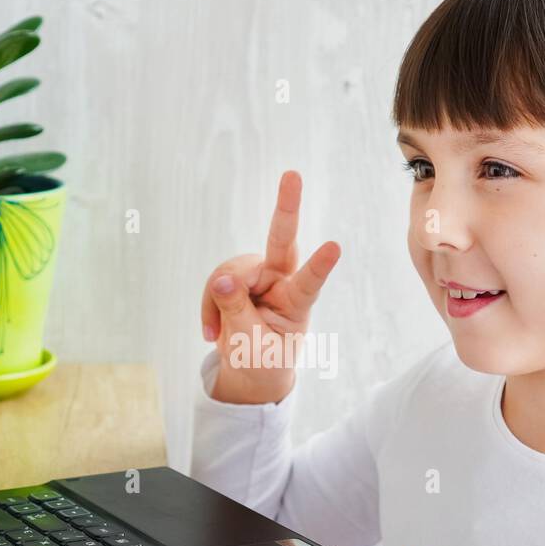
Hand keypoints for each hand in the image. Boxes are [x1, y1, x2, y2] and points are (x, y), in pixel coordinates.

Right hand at [200, 170, 340, 403]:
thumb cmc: (263, 359)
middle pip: (281, 241)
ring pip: (231, 270)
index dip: (320, 266)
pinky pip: (215, 281)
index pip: (310, 282)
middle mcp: (280, 281)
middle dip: (286, 207)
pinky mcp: (236, 277)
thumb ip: (237, 312)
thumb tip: (222, 279)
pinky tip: (211, 330)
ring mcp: (258, 275)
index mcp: (297, 303)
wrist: (250, 370)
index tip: (336, 246)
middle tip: (292, 175)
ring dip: (217, 300)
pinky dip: (208, 305)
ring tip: (217, 332)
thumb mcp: (251, 346)